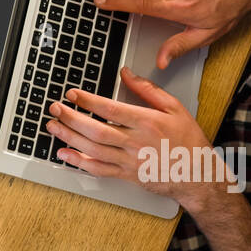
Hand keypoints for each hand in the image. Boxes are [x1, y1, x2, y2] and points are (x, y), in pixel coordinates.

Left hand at [43, 69, 230, 212]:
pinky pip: (98, 169)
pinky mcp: (127, 175)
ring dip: (69, 138)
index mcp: (147, 123)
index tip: (72, 94)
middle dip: (71, 118)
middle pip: (96, 130)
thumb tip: (126, 73)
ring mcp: (130, 161)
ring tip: (53, 126)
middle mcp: (136, 142)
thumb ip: (148, 89)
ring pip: (93, 149)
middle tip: (55, 108)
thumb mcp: (174, 108)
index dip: (88, 101)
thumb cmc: (188, 141)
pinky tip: (64, 154)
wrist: (198, 176)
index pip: (111, 110)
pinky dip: (79, 163)